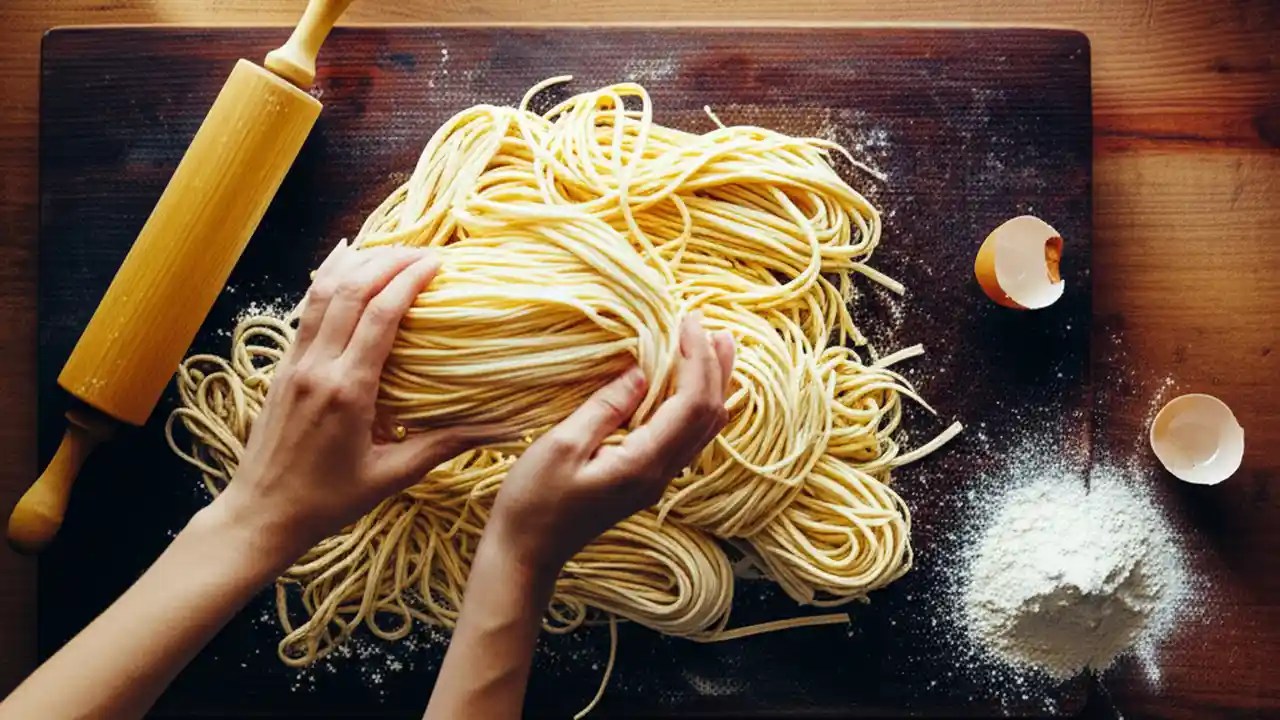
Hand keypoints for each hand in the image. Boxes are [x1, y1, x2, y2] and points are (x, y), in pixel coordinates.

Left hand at [210, 240, 492, 561]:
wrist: (262, 514)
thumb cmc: (330, 501)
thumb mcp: (392, 476)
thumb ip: (446, 444)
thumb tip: (503, 430)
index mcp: (347, 390)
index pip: (379, 315)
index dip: (409, 280)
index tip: (437, 263)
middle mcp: (317, 367)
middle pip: (350, 290)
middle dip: (388, 261)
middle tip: (423, 250)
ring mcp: (294, 363)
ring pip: (321, 292)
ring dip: (357, 263)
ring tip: (390, 247)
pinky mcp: (283, 367)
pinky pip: (305, 309)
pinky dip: (326, 278)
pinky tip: (342, 259)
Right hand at [486, 312, 734, 576]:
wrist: (526, 553)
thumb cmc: (534, 501)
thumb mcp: (563, 445)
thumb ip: (606, 407)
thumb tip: (642, 372)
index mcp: (645, 463)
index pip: (692, 403)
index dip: (698, 359)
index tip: (688, 321)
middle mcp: (661, 473)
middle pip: (709, 416)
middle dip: (717, 369)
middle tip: (717, 328)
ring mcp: (656, 480)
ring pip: (703, 428)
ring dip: (711, 386)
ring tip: (714, 350)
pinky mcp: (644, 480)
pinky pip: (685, 437)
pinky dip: (694, 404)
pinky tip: (686, 387)